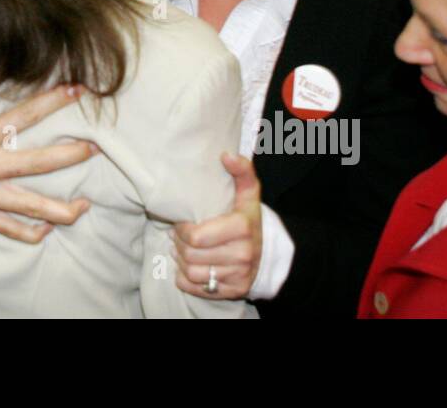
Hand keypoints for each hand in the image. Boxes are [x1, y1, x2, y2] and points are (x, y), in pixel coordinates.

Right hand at [0, 86, 94, 242]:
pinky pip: (9, 229)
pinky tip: (47, 229)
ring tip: (84, 205)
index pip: (26, 116)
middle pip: (41, 163)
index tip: (78, 92)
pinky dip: (30, 232)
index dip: (54, 102)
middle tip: (98, 148)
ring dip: (62, 208)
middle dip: (73, 155)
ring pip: (32, 206)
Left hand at [173, 153, 262, 299]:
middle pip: (191, 255)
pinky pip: (196, 288)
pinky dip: (186, 279)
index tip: (182, 222)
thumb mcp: (248, 194)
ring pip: (191, 272)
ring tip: (181, 250)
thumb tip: (226, 155)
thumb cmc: (248, 219)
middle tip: (178, 235)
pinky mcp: (232, 291)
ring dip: (181, 261)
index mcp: (242, 228)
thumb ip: (241, 171)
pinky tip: (188, 266)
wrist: (268, 253)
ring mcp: (238, 276)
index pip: (196, 237)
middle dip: (179, 244)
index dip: (182, 230)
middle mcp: (242, 255)